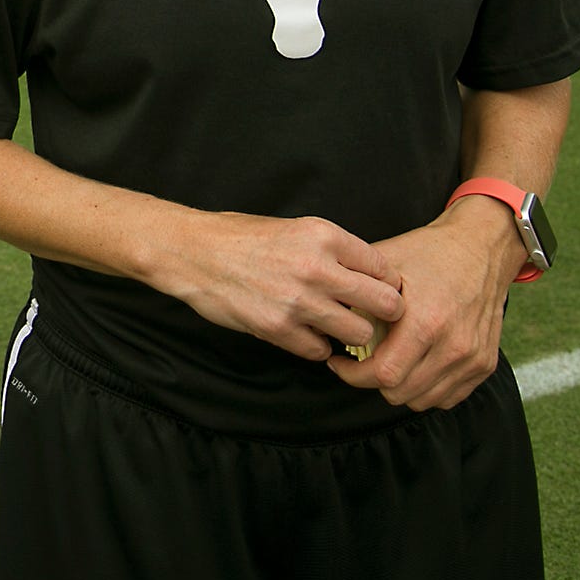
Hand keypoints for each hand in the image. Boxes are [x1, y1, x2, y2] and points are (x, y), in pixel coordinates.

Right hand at [159, 213, 405, 363]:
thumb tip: (370, 278)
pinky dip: (315, 345)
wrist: (192, 252)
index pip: (385, 269)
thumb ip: (333, 251)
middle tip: (368, 315)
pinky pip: (321, 351)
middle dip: (382, 313)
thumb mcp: (295, 228)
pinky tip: (302, 331)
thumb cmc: (240, 237)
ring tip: (333, 325)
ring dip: (349, 334)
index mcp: (324, 236)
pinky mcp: (278, 328)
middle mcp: (317, 267)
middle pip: (386, 305)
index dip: (385, 284)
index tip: (375, 291)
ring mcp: (298, 301)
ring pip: (359, 334)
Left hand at [326, 198, 519, 409]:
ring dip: (399, 388)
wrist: (481, 248)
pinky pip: (448, 397)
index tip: (339, 362)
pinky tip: (412, 366)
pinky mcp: (484, 364)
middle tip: (359, 363)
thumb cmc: (429, 253)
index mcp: (426, 321)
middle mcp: (454, 346)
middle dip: (371, 382)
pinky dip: (426, 390)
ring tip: (385, 362)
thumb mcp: (386, 263)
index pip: (384, 374)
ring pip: (423, 400)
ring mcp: (473, 358)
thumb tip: (324, 314)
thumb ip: (356, 292)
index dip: (353, 375)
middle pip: (401, 393)